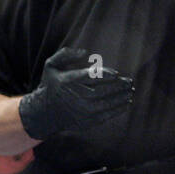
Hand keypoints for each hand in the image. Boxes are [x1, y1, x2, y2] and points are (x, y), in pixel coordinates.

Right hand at [17, 47, 133, 140]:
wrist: (43, 113)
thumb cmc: (50, 85)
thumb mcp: (51, 65)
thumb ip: (65, 54)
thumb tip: (84, 51)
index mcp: (69, 82)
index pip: (92, 77)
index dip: (106, 75)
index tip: (117, 73)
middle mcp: (76, 97)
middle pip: (103, 91)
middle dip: (119, 86)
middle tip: (130, 82)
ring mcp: (82, 111)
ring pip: (107, 104)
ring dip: (121, 98)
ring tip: (130, 91)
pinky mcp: (86, 122)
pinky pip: (106, 116)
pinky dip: (117, 110)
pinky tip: (126, 103)